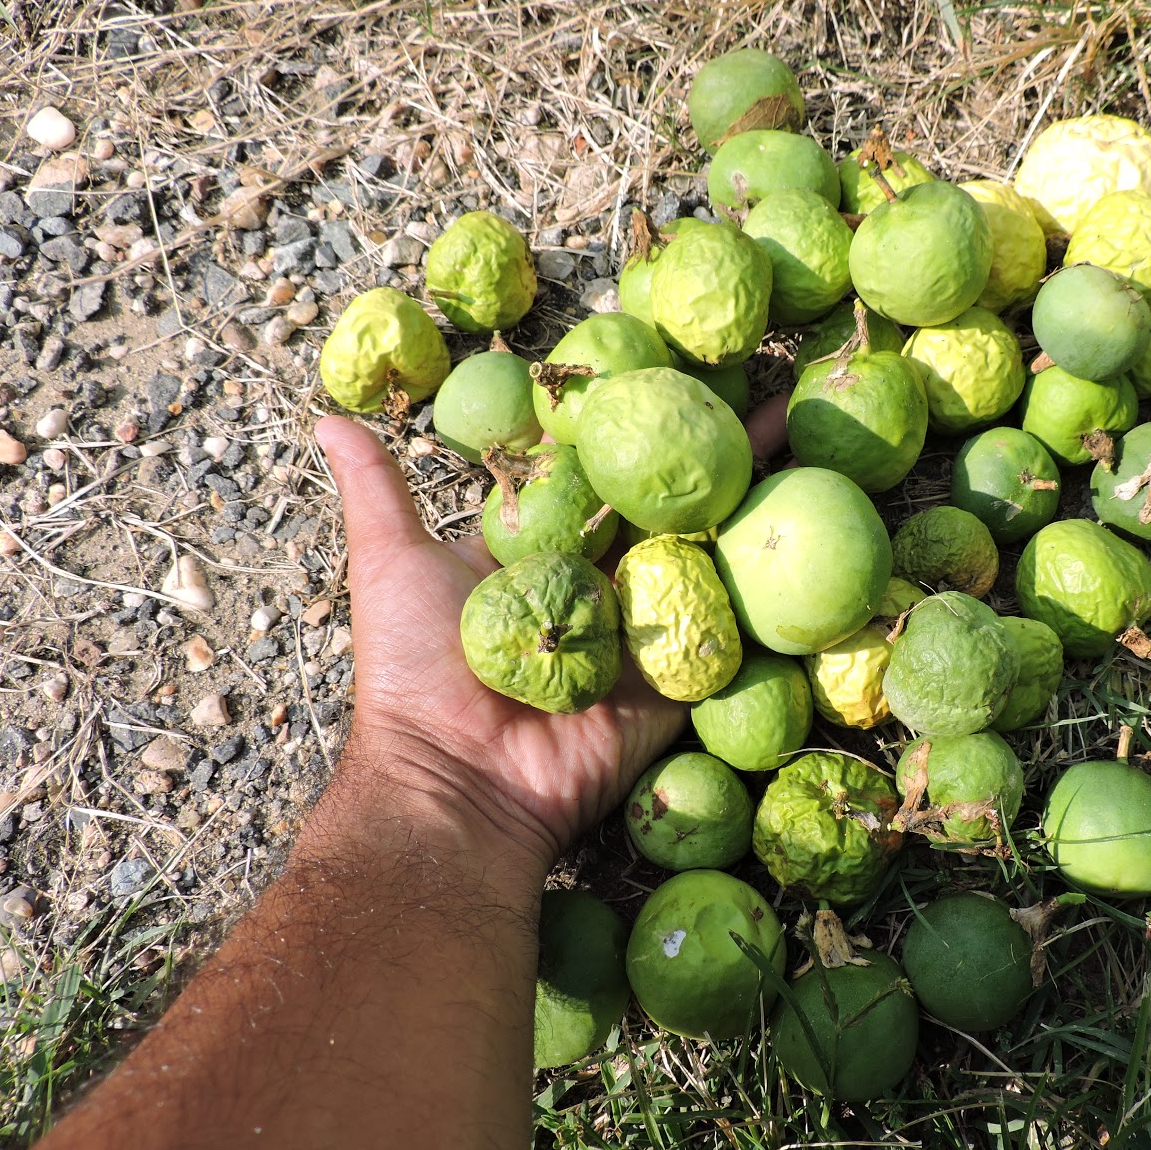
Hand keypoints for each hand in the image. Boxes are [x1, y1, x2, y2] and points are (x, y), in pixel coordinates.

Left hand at [314, 398, 787, 867]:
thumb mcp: (390, 563)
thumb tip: (325, 411)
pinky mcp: (681, 675)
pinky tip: (825, 528)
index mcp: (542, 549)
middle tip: (771, 388)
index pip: (598, 468)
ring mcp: (646, 627)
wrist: (462, 783)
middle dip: (715, 449)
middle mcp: (600, 582)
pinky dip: (776, 585)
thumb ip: (377, 490)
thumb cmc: (420, 671)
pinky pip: (732, 626)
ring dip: (760, 499)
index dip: (636, 419)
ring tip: (812, 436)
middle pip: (667, 502)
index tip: (677, 367)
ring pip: (709, 551)